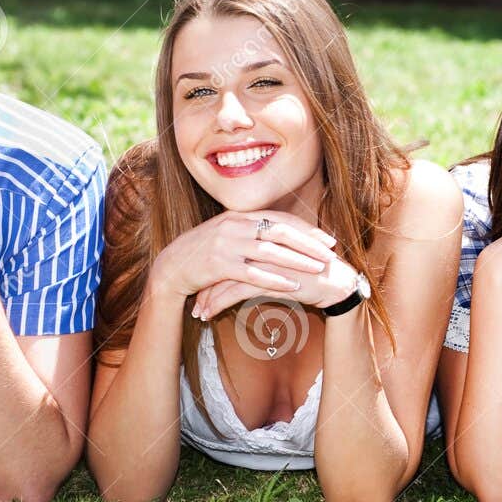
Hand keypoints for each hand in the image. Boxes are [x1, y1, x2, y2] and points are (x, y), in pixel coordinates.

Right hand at [152, 210, 337, 307]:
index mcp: (238, 216)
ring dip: (298, 260)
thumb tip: (279, 235)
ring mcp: (226, 244)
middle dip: (309, 243)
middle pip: (280, 231)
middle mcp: (234, 225)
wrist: (170, 267)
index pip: (280, 219)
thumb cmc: (202, 253)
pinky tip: (292, 285)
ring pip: (270, 251)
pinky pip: (252, 272)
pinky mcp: (219, 265)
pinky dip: (274, 279)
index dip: (306, 229)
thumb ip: (251, 231)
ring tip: (318, 269)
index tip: (327, 239)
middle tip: (331, 254)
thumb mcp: (227, 234)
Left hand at [192, 252, 362, 320]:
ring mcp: (266, 259)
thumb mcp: (284, 261)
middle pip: (222, 261)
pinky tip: (208, 315)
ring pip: (225, 277)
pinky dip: (218, 304)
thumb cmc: (313, 274)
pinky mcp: (270, 277)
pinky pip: (236, 291)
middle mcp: (263, 243)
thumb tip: (243, 266)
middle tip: (193, 298)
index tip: (200, 282)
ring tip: (197, 311)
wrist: (338, 284)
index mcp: (264, 235)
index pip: (229, 248)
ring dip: (208, 296)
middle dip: (204, 282)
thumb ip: (264, 258)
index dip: (212, 266)